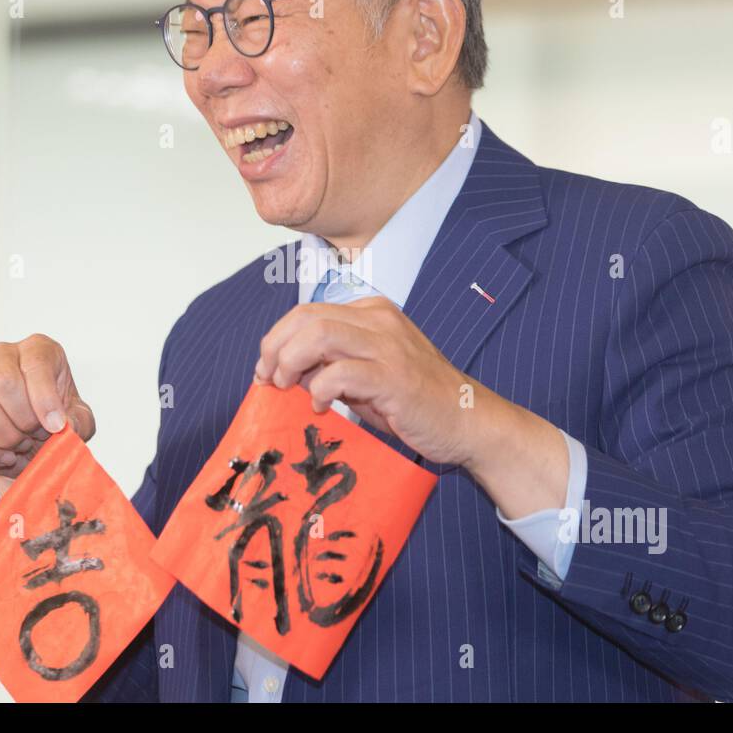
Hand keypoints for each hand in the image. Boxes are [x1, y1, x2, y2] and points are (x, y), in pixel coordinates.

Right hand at [0, 333, 95, 478]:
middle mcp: (3, 356)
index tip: (55, 427)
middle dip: (24, 420)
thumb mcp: (80, 419)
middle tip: (37, 435)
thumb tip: (64, 427)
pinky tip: (6, 456)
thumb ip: (79, 422)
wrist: (37, 438)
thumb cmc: (59, 418)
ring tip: (23, 445)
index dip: (45, 399)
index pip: (36, 364)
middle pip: (4, 383)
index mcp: (38, 349)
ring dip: (6, 437)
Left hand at [254, 296, 478, 467]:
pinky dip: (319, 390)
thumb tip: (285, 370)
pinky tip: (321, 407)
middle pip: (306, 317)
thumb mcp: (368, 373)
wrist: (468, 420)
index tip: (264, 370)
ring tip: (288, 388)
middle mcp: (380, 320)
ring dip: (291, 362)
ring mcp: (389, 346)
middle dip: (275, 349)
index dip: (277, 339)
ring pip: (319, 334)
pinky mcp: (394, 377)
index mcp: (372, 313)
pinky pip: (340, 373)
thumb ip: (331, 364)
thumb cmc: (416, 401)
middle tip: (268, 380)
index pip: (308, 311)